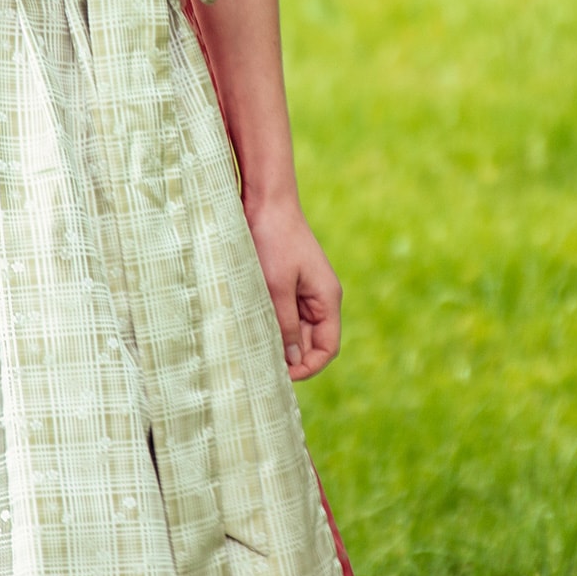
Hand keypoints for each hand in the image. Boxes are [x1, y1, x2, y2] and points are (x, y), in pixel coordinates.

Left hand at [243, 197, 341, 382]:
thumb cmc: (272, 240)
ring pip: (293, 328)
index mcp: (327, 299)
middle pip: (310, 341)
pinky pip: (281, 312)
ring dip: (276, 338)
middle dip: (289, 355)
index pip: (327, 348)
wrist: (264, 201)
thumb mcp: (276, 286)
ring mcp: (303, 290)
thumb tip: (293, 360)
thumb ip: (284, 325)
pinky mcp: (286, 282)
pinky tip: (249, 324)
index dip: (307, 367)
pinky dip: (268, 321)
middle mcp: (319, 297)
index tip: (280, 374)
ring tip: (251, 344)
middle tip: (259, 363)